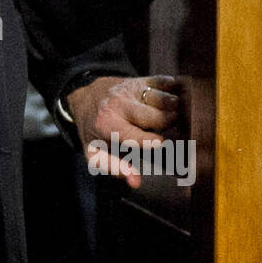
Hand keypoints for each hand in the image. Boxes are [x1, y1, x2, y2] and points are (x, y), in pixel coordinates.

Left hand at [65, 74, 181, 188]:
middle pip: (158, 117)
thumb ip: (114, 167)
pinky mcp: (140, 79)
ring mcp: (131, 90)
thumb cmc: (94, 130)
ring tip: (173, 115)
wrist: (85, 97)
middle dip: (168, 125)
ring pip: (164, 99)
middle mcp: (120, 105)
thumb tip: (136, 182)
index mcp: (108, 125)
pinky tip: (175, 98)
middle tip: (168, 130)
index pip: (136, 136)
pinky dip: (175, 89)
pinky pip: (164, 82)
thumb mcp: (94, 152)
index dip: (153, 143)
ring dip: (174, 108)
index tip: (161, 145)